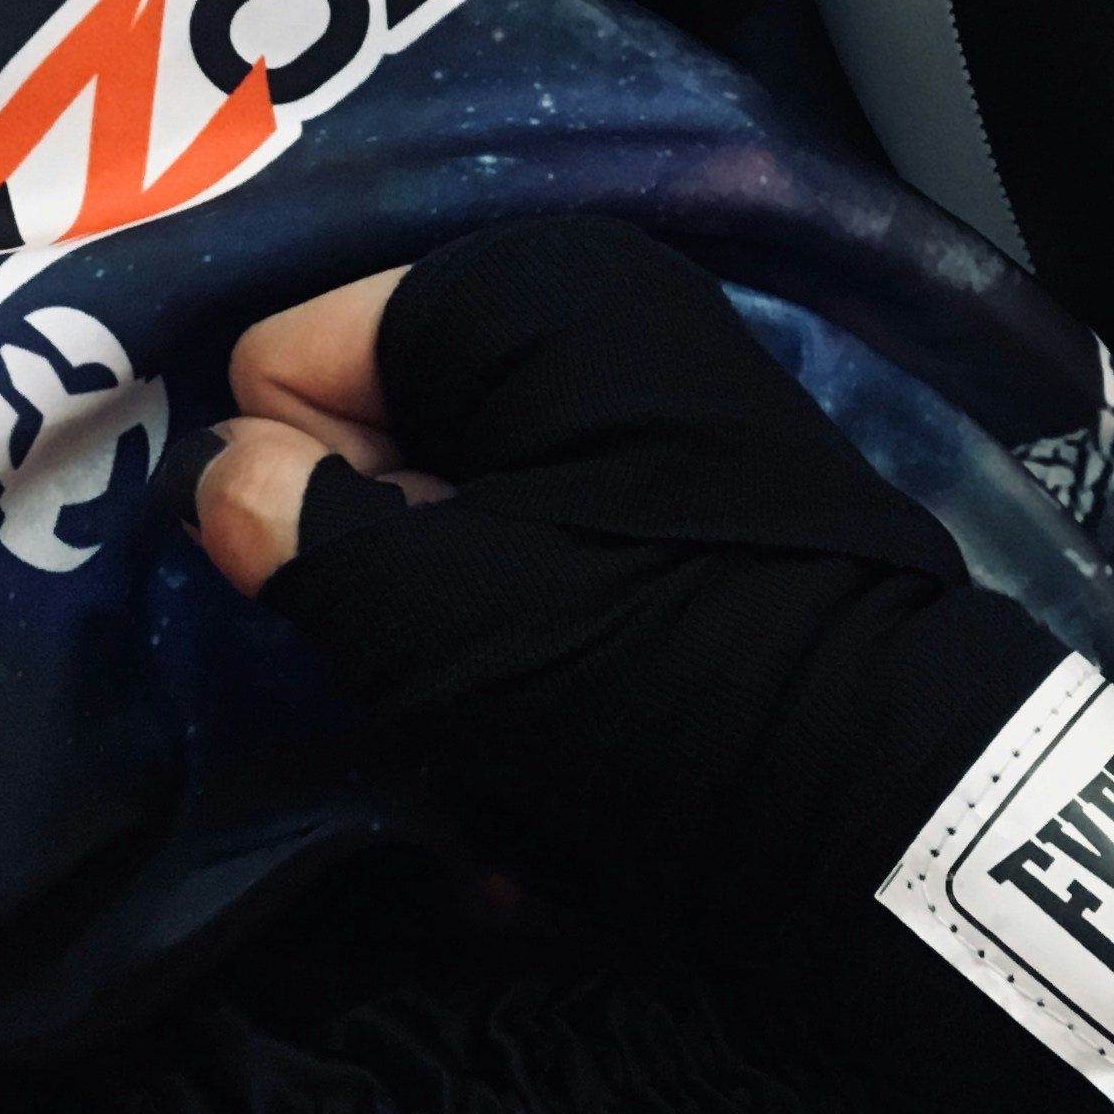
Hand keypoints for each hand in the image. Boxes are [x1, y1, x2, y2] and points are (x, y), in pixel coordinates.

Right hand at [171, 218, 1113, 1113]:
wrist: (893, 819)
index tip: (330, 598)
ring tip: (479, 767)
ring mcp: (650, 447)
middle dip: (366, 588)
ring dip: (435, 673)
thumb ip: (294, 537)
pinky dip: (520, 700)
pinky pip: (537, 608)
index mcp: (535, 294)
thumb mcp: (440, 616)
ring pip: (444, 550)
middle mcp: (597, 336)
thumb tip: (221, 483)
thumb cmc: (656, 679)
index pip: (293, 352)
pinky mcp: (685, 558)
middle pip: (371, 453)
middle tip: (404, 697)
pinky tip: (530, 814)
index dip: (285, 483)